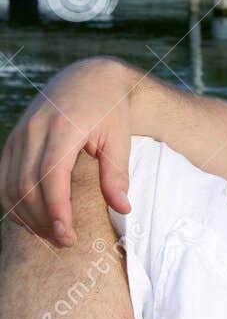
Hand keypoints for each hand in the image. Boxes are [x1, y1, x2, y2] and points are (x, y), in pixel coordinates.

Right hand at [0, 59, 133, 247]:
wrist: (89, 77)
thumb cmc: (109, 108)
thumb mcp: (120, 137)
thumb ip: (117, 173)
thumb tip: (122, 208)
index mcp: (63, 127)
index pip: (51, 175)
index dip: (55, 209)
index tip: (67, 235)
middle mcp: (34, 129)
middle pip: (27, 184)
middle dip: (43, 219)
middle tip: (65, 242)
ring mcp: (20, 134)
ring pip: (10, 184)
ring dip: (27, 216)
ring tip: (51, 234)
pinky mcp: (13, 139)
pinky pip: (3, 177)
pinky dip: (13, 202)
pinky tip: (32, 219)